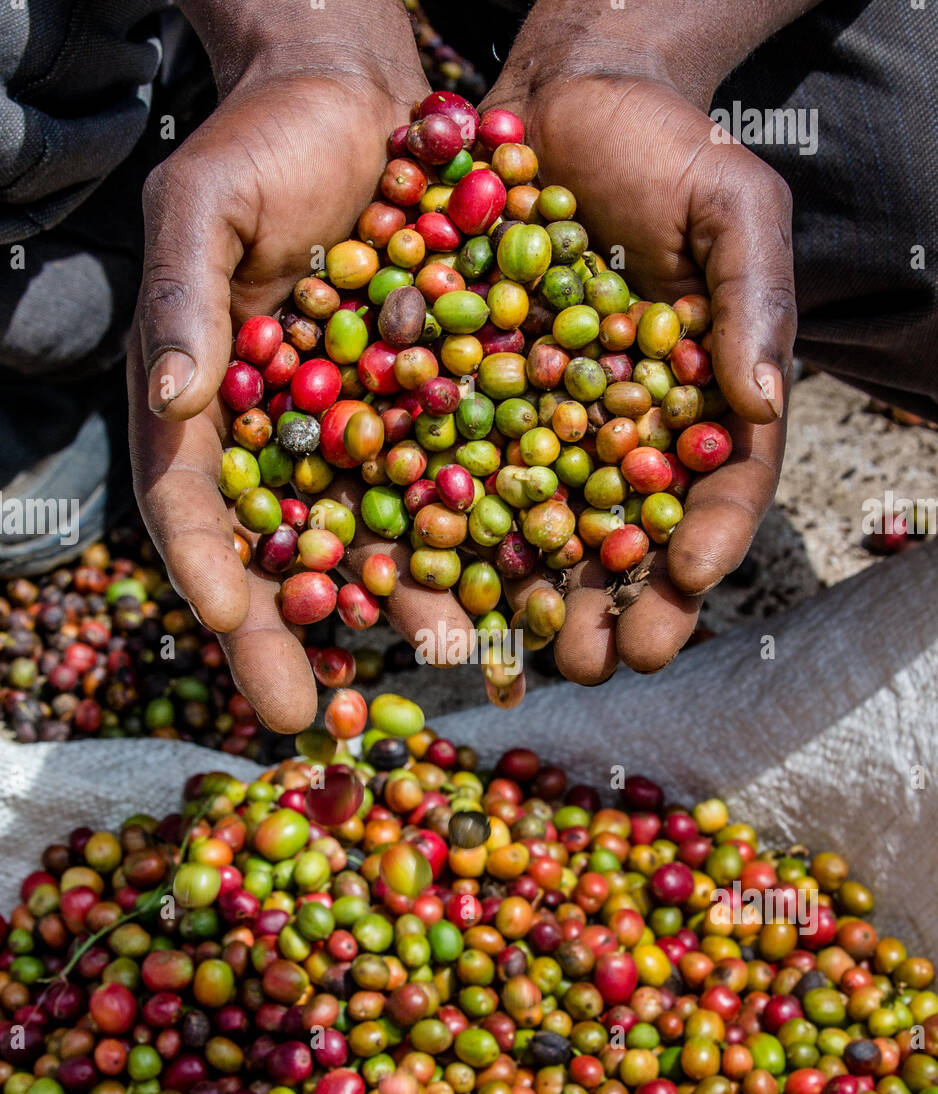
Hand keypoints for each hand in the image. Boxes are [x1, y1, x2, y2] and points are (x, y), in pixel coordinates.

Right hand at [129, 52, 433, 733]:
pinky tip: (514, 588)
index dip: (206, 564)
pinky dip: (482, 539)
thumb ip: (182, 300)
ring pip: (378, 539)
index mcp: (208, 409)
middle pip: (284, 551)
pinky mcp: (436, 416)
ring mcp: (361, 438)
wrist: (361, 109)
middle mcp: (283, 443)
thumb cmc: (261, 149)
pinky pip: (457, 486)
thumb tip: (172, 398)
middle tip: (309, 719)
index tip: (227, 622)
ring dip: (404, 609)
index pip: (194, 502)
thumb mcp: (203, 206)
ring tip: (439, 667)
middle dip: (295, 636)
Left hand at [483, 73, 794, 682]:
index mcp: (696, 406)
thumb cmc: (662, 151)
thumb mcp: (731, 206)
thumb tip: (761, 401)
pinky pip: (451, 478)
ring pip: (539, 531)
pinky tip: (426, 588)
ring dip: (528, 601)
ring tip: (516, 655)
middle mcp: (620, 436)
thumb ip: (752, 299)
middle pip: (624, 535)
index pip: (717, 486)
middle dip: (615, 604)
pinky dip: (441, 534)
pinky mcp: (464, 409)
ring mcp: (540, 429)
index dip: (708, 538)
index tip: (690, 582)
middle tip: (603, 660)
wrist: (555, 105)